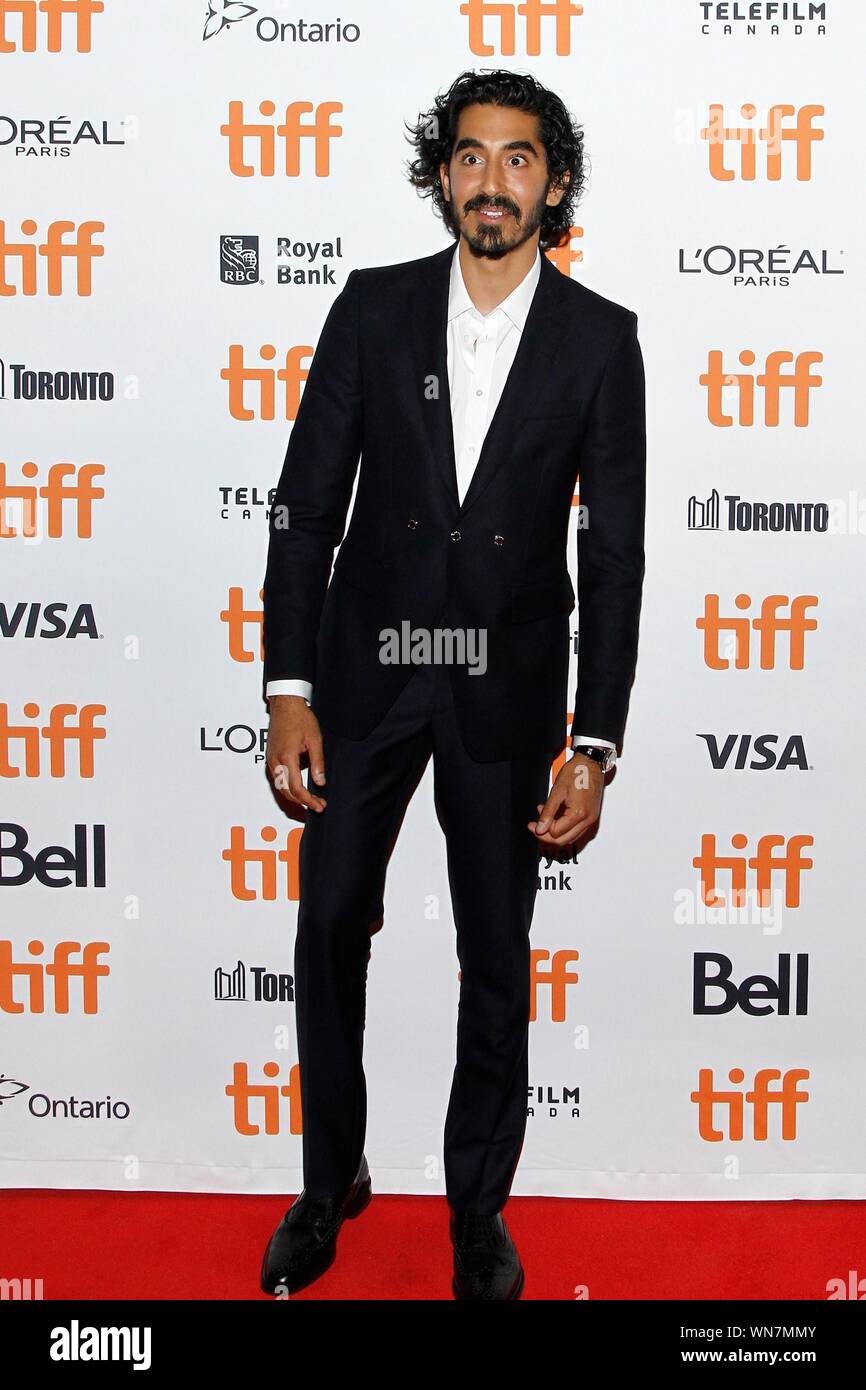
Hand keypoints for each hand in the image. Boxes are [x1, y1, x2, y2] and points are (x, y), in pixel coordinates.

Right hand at [265, 695, 326, 811]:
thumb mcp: (314, 740)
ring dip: (295, 797)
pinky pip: (277, 779)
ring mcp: (270, 760)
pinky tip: (299, 789)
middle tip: (318, 805)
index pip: (296, 788)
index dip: (308, 800)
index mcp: (286, 757)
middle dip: (303, 802)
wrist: (285, 705)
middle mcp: (275, 762)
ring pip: (280, 788)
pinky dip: (288, 788)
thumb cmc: (299, 718)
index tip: (319, 805)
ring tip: (311, 800)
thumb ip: (318, 762)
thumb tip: (320, 782)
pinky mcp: (270, 758)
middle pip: (286, 792)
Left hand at [528, 753, 603, 848]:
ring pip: (570, 838)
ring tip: (544, 820)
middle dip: (547, 836)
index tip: (532, 824)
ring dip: (556, 833)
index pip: (556, 833)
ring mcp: (591, 819)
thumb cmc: (576, 772)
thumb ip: (548, 812)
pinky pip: (577, 830)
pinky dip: (565, 828)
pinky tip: (556, 817)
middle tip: (535, 827)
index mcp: (579, 814)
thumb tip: (540, 829)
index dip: (542, 830)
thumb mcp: (557, 792)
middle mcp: (588, 820)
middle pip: (564, 840)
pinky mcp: (592, 816)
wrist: (591, 763)